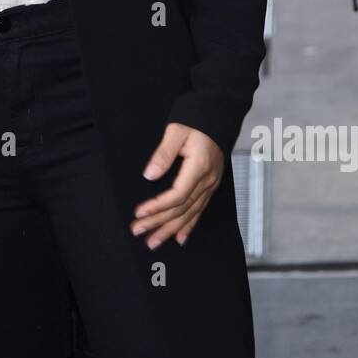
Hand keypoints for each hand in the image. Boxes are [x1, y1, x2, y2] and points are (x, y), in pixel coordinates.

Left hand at [131, 122, 223, 247]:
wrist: (218, 116)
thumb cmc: (196, 121)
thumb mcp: (176, 131)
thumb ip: (164, 153)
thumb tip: (150, 174)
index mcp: (199, 166)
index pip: (178, 194)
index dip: (158, 206)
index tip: (140, 212)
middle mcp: (207, 180)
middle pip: (182, 208)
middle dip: (159, 222)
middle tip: (139, 232)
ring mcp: (210, 184)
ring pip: (190, 213)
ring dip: (171, 229)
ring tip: (154, 241)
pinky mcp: (210, 186)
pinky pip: (200, 210)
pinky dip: (189, 226)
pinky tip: (179, 238)